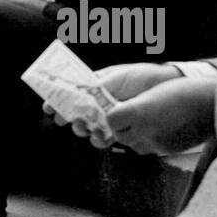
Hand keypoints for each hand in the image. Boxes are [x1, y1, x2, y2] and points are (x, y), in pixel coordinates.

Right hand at [42, 62, 181, 142]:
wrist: (169, 88)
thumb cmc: (143, 77)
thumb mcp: (118, 77)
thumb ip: (100, 86)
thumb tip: (82, 95)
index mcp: (97, 86)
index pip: (73, 93)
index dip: (59, 100)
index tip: (48, 107)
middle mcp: (102, 103)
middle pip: (78, 113)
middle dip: (69, 118)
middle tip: (66, 120)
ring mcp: (112, 117)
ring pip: (91, 128)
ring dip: (84, 130)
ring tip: (86, 129)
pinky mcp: (124, 129)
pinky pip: (107, 138)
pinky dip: (101, 139)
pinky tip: (101, 137)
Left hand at [103, 78, 216, 154]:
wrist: (211, 104)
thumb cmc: (182, 92)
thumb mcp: (152, 93)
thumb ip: (134, 106)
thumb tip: (120, 115)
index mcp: (138, 112)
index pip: (111, 120)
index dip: (113, 115)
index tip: (119, 109)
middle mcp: (145, 130)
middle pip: (120, 136)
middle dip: (122, 127)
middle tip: (130, 117)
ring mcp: (157, 143)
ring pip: (135, 145)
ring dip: (136, 136)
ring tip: (147, 122)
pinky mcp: (169, 150)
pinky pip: (151, 149)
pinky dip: (151, 140)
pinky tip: (162, 128)